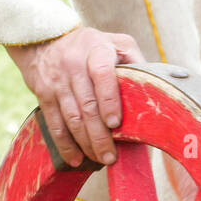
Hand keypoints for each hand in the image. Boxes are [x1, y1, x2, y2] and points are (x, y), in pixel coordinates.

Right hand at [6, 26, 144, 166]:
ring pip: (71, 118)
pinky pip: (55, 123)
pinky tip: (76, 159)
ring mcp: (57, 81)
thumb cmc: (93, 46)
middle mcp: (74, 64)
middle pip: (87, 104)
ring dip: (86, 143)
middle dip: (100, 135)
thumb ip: (136, 61)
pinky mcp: (43, 94)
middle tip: (111, 156)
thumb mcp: (117, 43)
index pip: (102, 74)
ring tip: (100, 160)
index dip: (109, 100)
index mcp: (96, 49)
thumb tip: (156, 87)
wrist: (46, 41)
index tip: (115, 123)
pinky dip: (65, 144)